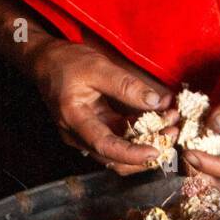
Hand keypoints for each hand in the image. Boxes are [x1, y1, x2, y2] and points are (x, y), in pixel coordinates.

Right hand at [27, 38, 173, 175]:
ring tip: (171, 124)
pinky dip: (139, 133)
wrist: (46, 62)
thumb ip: (126, 85)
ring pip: (118, 151)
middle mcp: (78, 135)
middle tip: (173, 134)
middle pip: (114, 157)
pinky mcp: (95, 130)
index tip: (156, 151)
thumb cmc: (67, 63)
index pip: (105, 146)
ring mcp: (86, 135)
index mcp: (75, 120)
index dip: (132, 154)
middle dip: (146, 151)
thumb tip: (156, 101)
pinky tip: (158, 119)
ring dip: (145, 142)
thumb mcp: (97, 67)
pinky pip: (119, 139)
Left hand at [183, 55, 219, 181]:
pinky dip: (182, 139)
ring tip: (170, 140)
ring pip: (205, 164)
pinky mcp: (212, 134)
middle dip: (197, 171)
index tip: (191, 154)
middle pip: (219, 176)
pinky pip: (196, 144)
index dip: (212, 168)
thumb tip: (216, 125)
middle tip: (178, 156)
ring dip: (186, 157)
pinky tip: (172, 126)